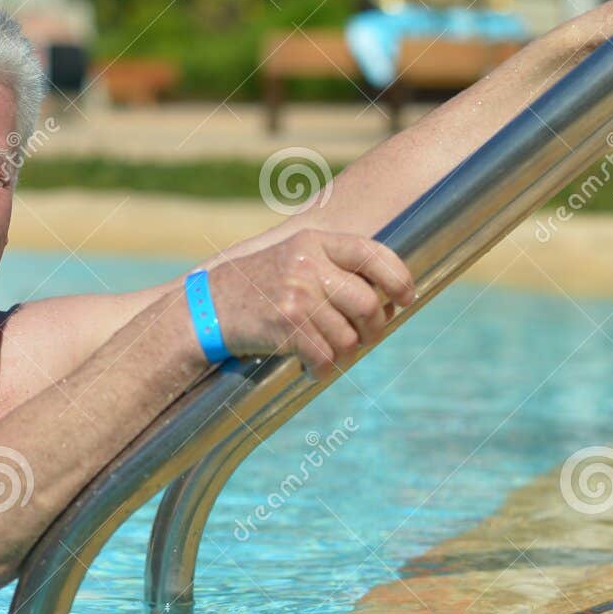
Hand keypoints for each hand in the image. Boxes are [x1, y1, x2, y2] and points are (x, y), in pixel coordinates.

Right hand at [206, 229, 416, 377]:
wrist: (205, 308)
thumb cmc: (257, 288)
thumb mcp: (292, 259)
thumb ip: (332, 266)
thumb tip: (386, 296)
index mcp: (314, 243)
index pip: (374, 253)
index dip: (399, 278)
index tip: (406, 298)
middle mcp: (307, 265)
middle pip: (368, 303)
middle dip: (375, 327)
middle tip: (366, 338)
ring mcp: (296, 295)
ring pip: (348, 337)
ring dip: (345, 354)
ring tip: (331, 355)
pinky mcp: (285, 326)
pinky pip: (325, 357)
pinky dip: (324, 370)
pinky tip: (314, 370)